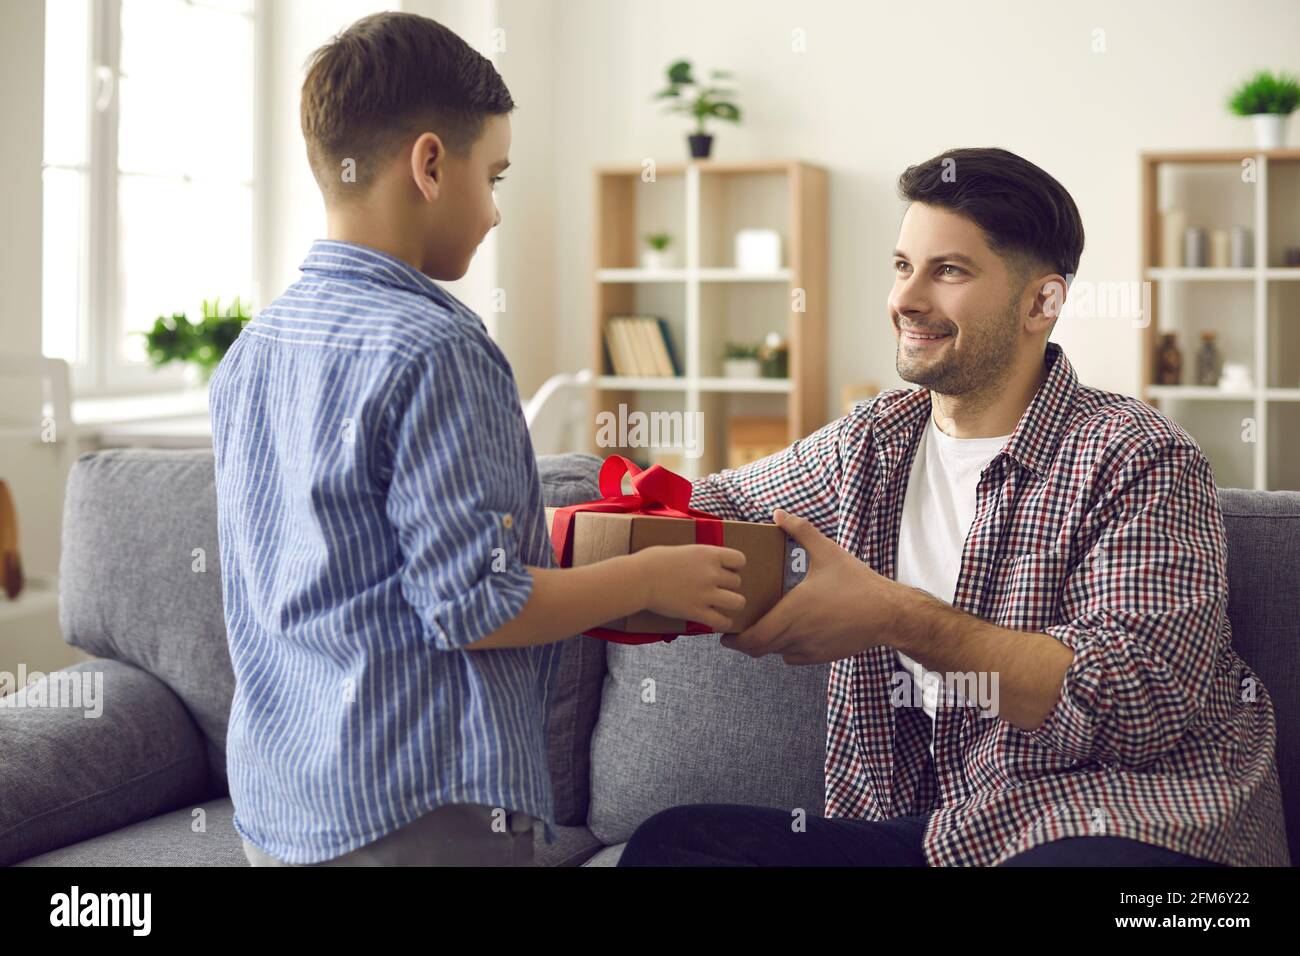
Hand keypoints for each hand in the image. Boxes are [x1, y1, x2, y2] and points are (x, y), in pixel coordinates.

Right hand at [636, 544, 746, 632]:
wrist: (638, 579)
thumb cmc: (653, 561)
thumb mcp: (682, 549)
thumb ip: (700, 556)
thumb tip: (708, 561)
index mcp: (708, 553)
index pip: (740, 559)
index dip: (735, 566)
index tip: (726, 569)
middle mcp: (711, 573)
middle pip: (737, 582)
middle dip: (728, 585)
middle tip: (716, 588)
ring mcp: (705, 594)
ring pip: (738, 602)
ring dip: (731, 603)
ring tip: (723, 605)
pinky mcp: (697, 612)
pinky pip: (723, 622)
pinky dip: (723, 623)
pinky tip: (717, 620)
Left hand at [720, 508, 898, 663]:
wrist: (888, 613)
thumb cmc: (857, 583)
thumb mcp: (828, 552)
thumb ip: (801, 531)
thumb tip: (778, 513)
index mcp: (792, 612)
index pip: (753, 638)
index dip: (735, 639)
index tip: (725, 633)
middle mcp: (797, 635)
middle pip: (759, 649)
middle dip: (745, 642)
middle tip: (737, 631)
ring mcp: (810, 649)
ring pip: (777, 653)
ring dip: (767, 644)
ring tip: (763, 627)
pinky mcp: (822, 656)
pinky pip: (794, 658)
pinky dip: (787, 649)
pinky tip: (791, 633)